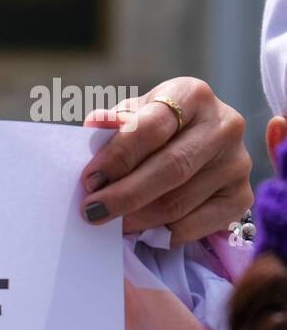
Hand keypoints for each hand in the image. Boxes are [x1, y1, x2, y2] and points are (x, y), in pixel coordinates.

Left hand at [81, 77, 253, 244]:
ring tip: (111, 222)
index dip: (118, 157)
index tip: (90, 180)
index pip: (152, 127)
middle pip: (170, 168)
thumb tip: (95, 126)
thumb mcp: (133, 115)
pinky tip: (140, 231)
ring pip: (179, 202)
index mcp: (191, 96)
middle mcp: (224, 126)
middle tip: (92, 211)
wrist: (196, 143)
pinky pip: (195, 225)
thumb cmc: (154, 128)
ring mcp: (237, 163)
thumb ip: (114, 124)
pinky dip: (161, 233)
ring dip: (138, 218)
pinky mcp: (240, 196)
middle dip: (125, 194)